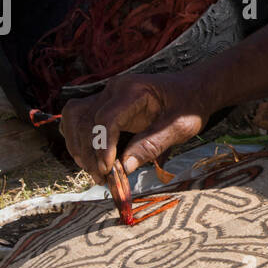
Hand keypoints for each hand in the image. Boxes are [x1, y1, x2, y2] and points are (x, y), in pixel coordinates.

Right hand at [60, 69, 209, 182]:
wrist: (192, 90)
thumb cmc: (189, 107)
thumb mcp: (179, 128)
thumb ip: (152, 146)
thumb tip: (125, 167)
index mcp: (133, 91)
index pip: (106, 118)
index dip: (102, 145)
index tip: (107, 169)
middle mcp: (114, 89)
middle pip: (85, 119)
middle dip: (89, 152)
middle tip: (102, 178)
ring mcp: (106, 94)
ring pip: (75, 117)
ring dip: (79, 146)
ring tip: (95, 172)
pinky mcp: (103, 103)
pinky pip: (78, 117)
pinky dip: (77, 137)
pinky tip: (89, 157)